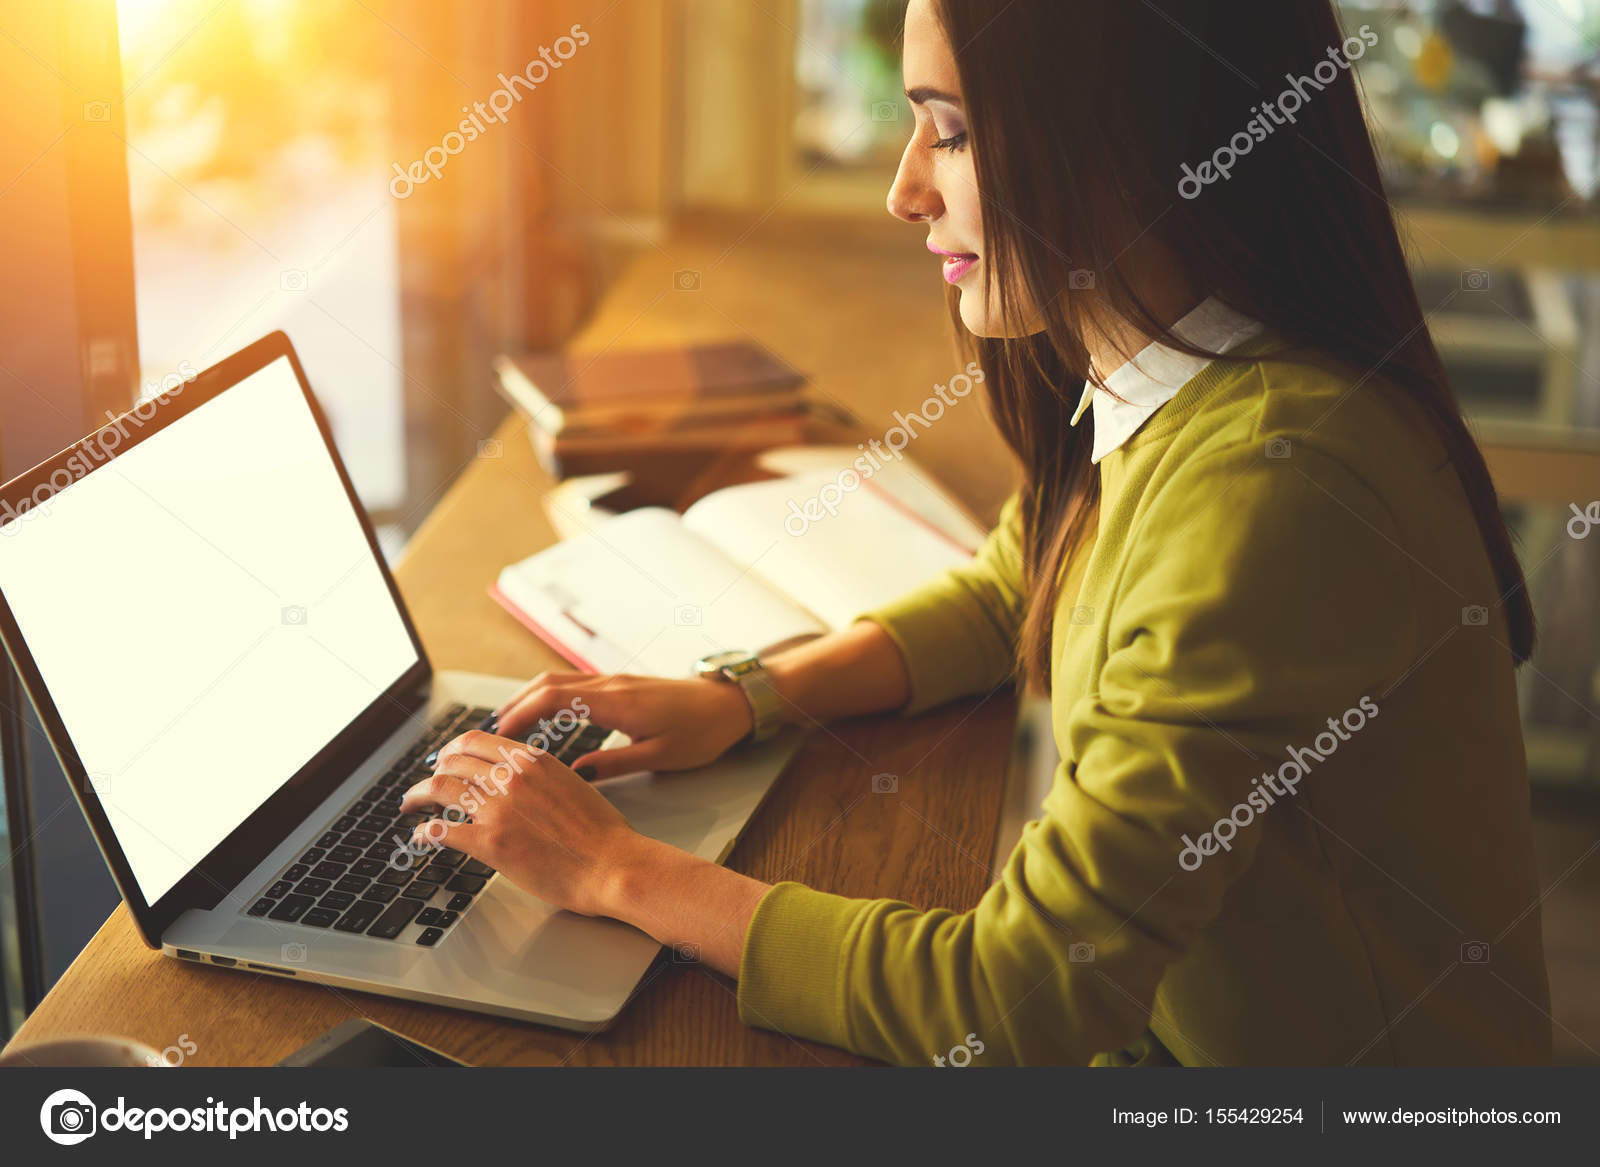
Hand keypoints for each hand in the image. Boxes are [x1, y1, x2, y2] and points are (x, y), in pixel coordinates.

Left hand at [399, 730, 643, 916]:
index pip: (475, 740)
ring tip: (410, 805)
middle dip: (432, 771)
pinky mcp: (490, 843)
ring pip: (439, 789)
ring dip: (417, 796)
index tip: (444, 761)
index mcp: (532, 759)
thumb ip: (539, 776)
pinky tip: (420, 837)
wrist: (613, 864)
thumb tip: (518, 781)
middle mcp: (511, 777)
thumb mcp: (571, 784)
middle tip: (424, 785)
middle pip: (452, 761)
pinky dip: (423, 833)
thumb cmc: (602, 833)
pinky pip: (441, 831)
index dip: (451, 750)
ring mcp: (498, 809)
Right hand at [494, 671, 756, 779]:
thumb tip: (575, 773)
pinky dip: (548, 696)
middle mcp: (612, 685)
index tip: (497, 735)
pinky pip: (574, 684)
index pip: (555, 698)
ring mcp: (615, 681)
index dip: (520, 714)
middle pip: (548, 684)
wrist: (731, 704)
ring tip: (503, 726)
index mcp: (618, 702)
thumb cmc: (703, 732)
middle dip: (513, 705)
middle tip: (486, 733)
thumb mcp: (659, 756)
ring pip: (559, 680)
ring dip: (527, 698)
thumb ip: (615, 764)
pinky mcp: (621, 685)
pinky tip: (539, 716)